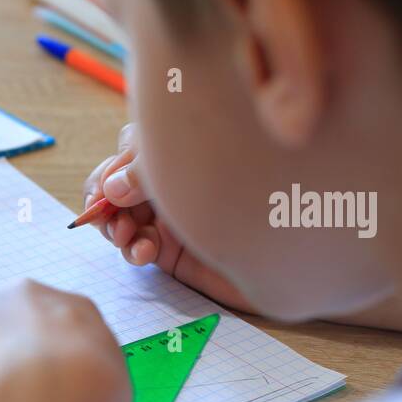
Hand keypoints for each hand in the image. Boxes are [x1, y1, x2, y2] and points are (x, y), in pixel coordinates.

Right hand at [84, 123, 254, 312]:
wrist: (295, 251)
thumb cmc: (262, 198)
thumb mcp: (202, 174)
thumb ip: (153, 174)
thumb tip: (110, 187)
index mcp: (182, 148)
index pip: (129, 148)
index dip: (111, 168)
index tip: (108, 192)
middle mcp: (173, 177)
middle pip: (116, 181)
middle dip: (106, 201)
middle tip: (109, 220)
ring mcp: (170, 213)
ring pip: (120, 215)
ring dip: (115, 227)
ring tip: (127, 240)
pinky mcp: (171, 248)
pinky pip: (135, 245)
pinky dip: (132, 249)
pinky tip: (144, 254)